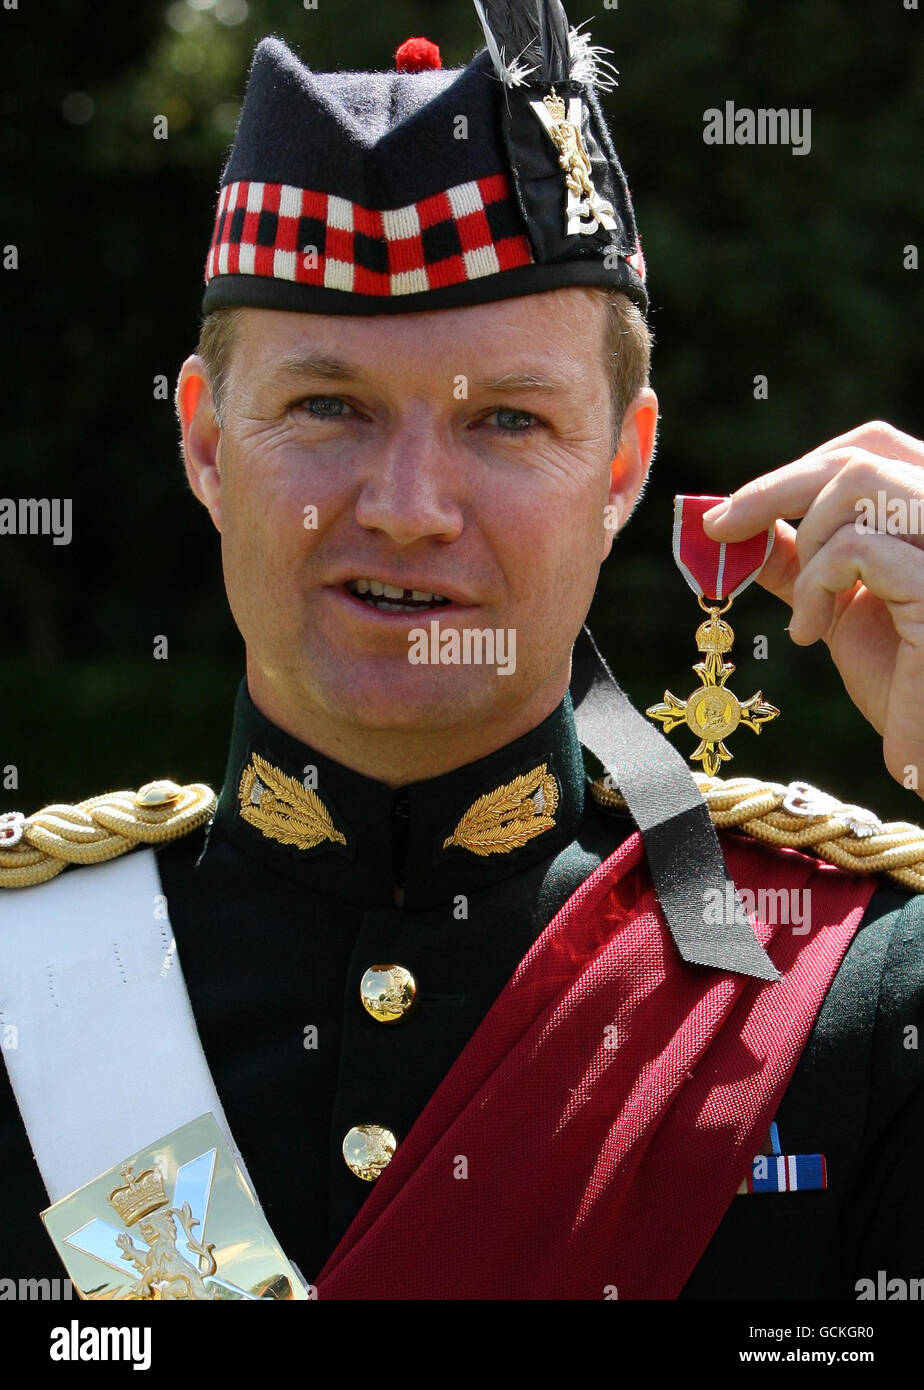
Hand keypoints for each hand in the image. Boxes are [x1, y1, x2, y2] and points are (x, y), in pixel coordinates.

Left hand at [703, 421, 923, 799]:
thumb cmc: (902, 682)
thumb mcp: (838, 609)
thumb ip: (801, 562)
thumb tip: (736, 526)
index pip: (873, 448)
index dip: (800, 469)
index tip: (735, 510)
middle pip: (863, 454)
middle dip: (776, 488)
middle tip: (722, 528)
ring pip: (859, 482)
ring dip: (806, 543)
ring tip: (802, 610)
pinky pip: (855, 546)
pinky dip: (813, 584)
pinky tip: (809, 633)